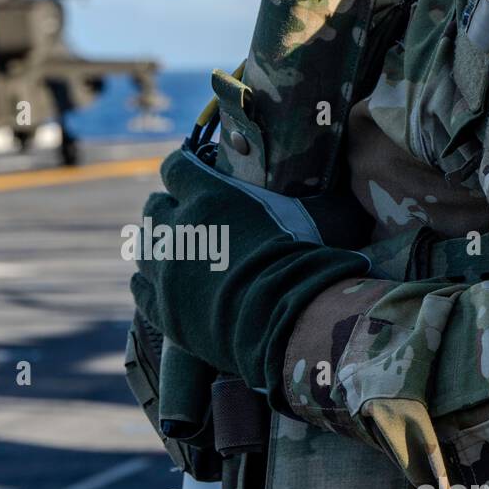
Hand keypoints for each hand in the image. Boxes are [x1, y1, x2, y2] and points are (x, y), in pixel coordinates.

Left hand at [129, 146, 369, 409]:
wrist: (286, 321)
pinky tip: (164, 286)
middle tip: (188, 220)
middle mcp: (177, 228)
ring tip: (176, 254)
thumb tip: (347, 191)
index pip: (175, 168)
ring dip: (157, 247)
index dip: (183, 171)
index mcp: (208, 196)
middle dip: (169, 210)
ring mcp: (165, 271)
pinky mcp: (162, 309)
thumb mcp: (312, 216)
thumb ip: (313, 196)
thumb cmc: (303, 262)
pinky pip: (140, 288)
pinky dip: (150, 284)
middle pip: (154, 207)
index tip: (193, 177)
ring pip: (143, 247)